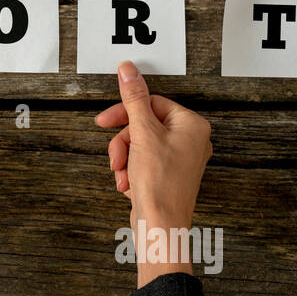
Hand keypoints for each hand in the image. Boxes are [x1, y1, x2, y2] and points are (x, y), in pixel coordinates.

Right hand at [94, 61, 211, 287]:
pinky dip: (130, 171)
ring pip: (139, 144)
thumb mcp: (142, 133)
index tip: (105, 121)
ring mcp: (180, 159)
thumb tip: (129, 70)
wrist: (160, 226)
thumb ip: (134, 99)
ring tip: (124, 175)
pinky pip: (142, 161)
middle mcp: (190, 140)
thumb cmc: (160, 184)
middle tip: (115, 155)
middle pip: (144, 125)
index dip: (125, 113)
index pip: (152, 103)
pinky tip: (129, 184)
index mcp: (192, 125)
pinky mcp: (168, 175)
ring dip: (125, 159)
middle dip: (124, 143)